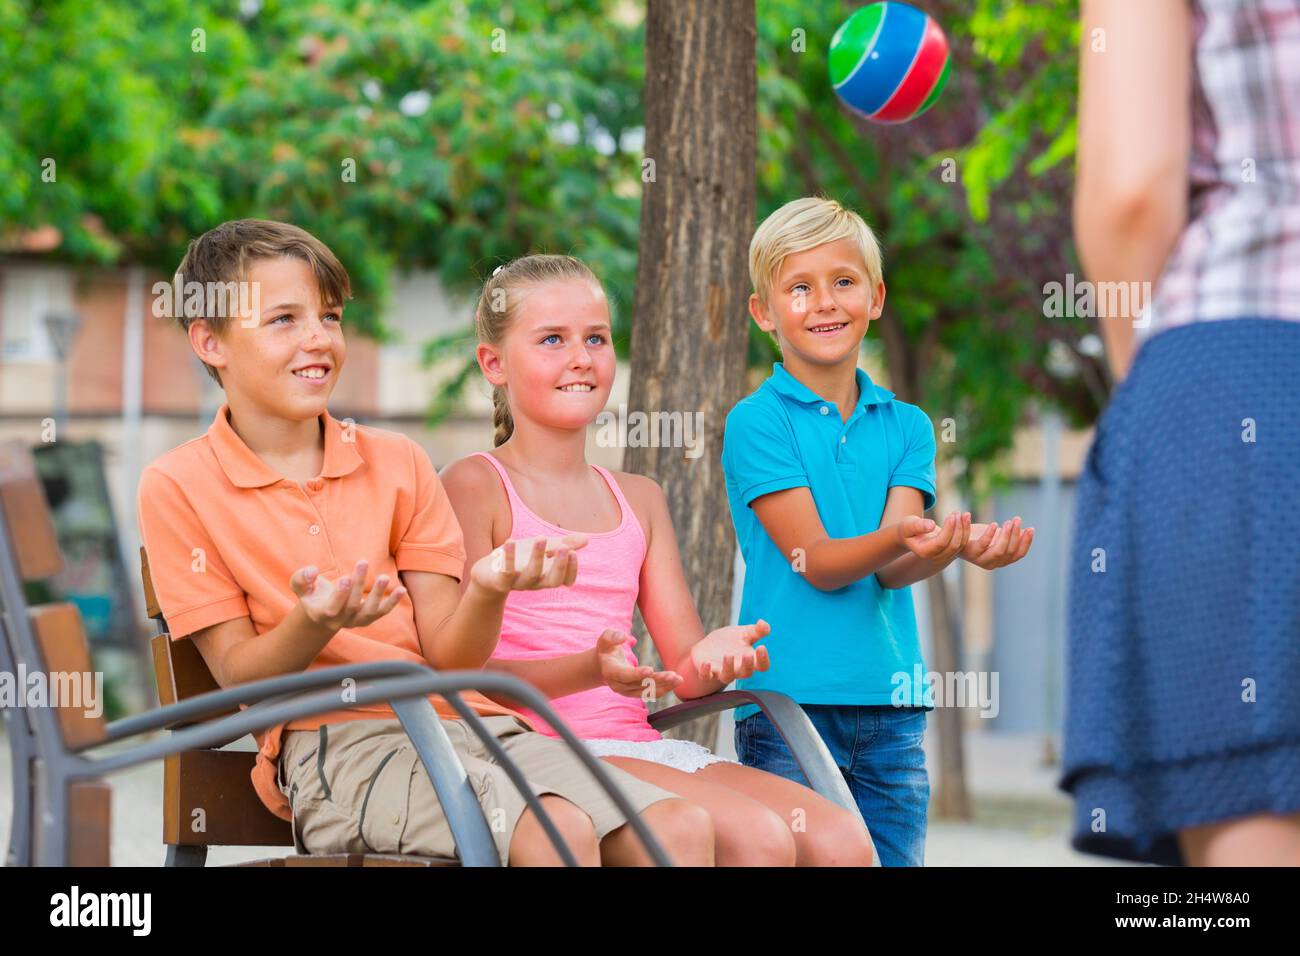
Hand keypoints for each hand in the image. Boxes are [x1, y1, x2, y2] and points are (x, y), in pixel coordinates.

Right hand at [290, 559, 404, 630]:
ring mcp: (355, 621)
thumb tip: (312, 571)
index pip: (332, 608)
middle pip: (351, 606)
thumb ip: (301, 578)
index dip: (340, 595)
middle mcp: (339, 621)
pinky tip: (401, 590)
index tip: (345, 578)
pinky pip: (381, 613)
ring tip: (384, 577)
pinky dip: (392, 602)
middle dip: (358, 584)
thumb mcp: (300, 586)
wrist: (322, 612)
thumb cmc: (311, 593)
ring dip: (377, 595)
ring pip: (368, 612)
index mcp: (321, 614)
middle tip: (362, 563)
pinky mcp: (367, 618)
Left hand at [470, 534, 587, 594]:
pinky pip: (505, 572)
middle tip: (566, 548)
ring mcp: (518, 583)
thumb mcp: (542, 549)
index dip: (571, 569)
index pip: (566, 580)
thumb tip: (587, 539)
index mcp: (547, 576)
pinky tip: (510, 540)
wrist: (487, 573)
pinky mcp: (500, 581)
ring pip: (531, 574)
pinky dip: (508, 556)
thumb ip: (563, 544)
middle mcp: (535, 582)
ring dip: (537, 556)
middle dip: (560, 565)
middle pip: (553, 581)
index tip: (573, 552)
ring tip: (541, 538)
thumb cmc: (519, 560)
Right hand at [594, 629, 681, 699]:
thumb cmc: (606, 648)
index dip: (637, 673)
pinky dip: (664, 689)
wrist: (603, 665)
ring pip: (647, 691)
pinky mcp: (635, 693)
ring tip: (679, 679)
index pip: (624, 675)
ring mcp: (627, 691)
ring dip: (664, 686)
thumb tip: (623, 637)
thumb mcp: (605, 638)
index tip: (650, 670)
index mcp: (610, 671)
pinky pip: (651, 693)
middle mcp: (618, 685)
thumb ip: (612, 636)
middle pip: (639, 684)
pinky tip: (676, 683)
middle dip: (657, 680)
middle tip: (672, 675)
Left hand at [690, 620, 770, 682]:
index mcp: (749, 660)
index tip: (762, 647)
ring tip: (728, 656)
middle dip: (747, 665)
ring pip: (727, 677)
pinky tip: (706, 663)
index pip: (762, 666)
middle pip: (746, 673)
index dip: (763, 659)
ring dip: (728, 668)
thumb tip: (763, 623)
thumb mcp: (744, 633)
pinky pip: (706, 677)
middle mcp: (737, 669)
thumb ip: (757, 630)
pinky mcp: (707, 672)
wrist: (709, 646)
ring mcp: (721, 672)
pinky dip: (706, 672)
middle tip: (747, 655)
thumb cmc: (730, 641)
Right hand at [898, 511, 970, 562]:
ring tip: (965, 513)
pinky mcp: (951, 552)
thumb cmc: (908, 528)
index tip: (952, 516)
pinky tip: (965, 518)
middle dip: (958, 528)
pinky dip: (966, 531)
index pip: (941, 543)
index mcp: (924, 552)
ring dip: (964, 529)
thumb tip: (932, 525)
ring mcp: (944, 557)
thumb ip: (918, 526)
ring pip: (960, 545)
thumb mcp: (908, 525)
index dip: (948, 530)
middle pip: (953, 545)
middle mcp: (935, 558)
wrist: (910, 536)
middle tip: (957, 512)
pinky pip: (962, 543)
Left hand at [962, 517, 1033, 568]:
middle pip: (1009, 552)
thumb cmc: (980, 536)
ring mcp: (980, 559)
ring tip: (1008, 521)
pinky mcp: (970, 552)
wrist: (956, 537)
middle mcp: (992, 563)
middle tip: (1017, 520)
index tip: (1031, 528)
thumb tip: (1028, 530)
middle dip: (1015, 535)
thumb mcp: (998, 536)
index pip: (1018, 555)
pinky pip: (982, 544)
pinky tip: (993, 524)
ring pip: (998, 550)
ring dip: (1005, 535)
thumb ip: (1011, 536)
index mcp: (1002, 560)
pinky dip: (989, 534)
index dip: (1025, 542)